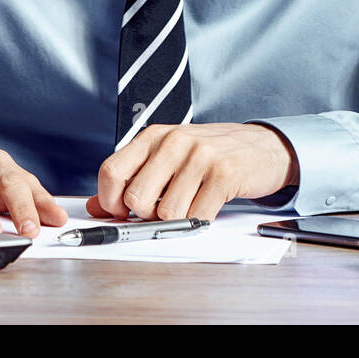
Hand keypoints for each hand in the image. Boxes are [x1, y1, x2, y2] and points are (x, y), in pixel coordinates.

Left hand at [86, 122, 299, 222]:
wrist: (262, 146)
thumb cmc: (212, 153)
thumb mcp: (168, 157)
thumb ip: (133, 178)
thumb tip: (96, 206)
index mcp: (153, 136)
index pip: (111, 171)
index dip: (109, 201)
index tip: (120, 212)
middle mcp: (173, 141)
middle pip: (136, 198)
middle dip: (146, 216)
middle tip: (162, 210)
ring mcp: (199, 156)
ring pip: (167, 213)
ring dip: (177, 219)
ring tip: (190, 204)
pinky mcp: (223, 174)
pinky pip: (197, 215)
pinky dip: (199, 220)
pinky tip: (207, 206)